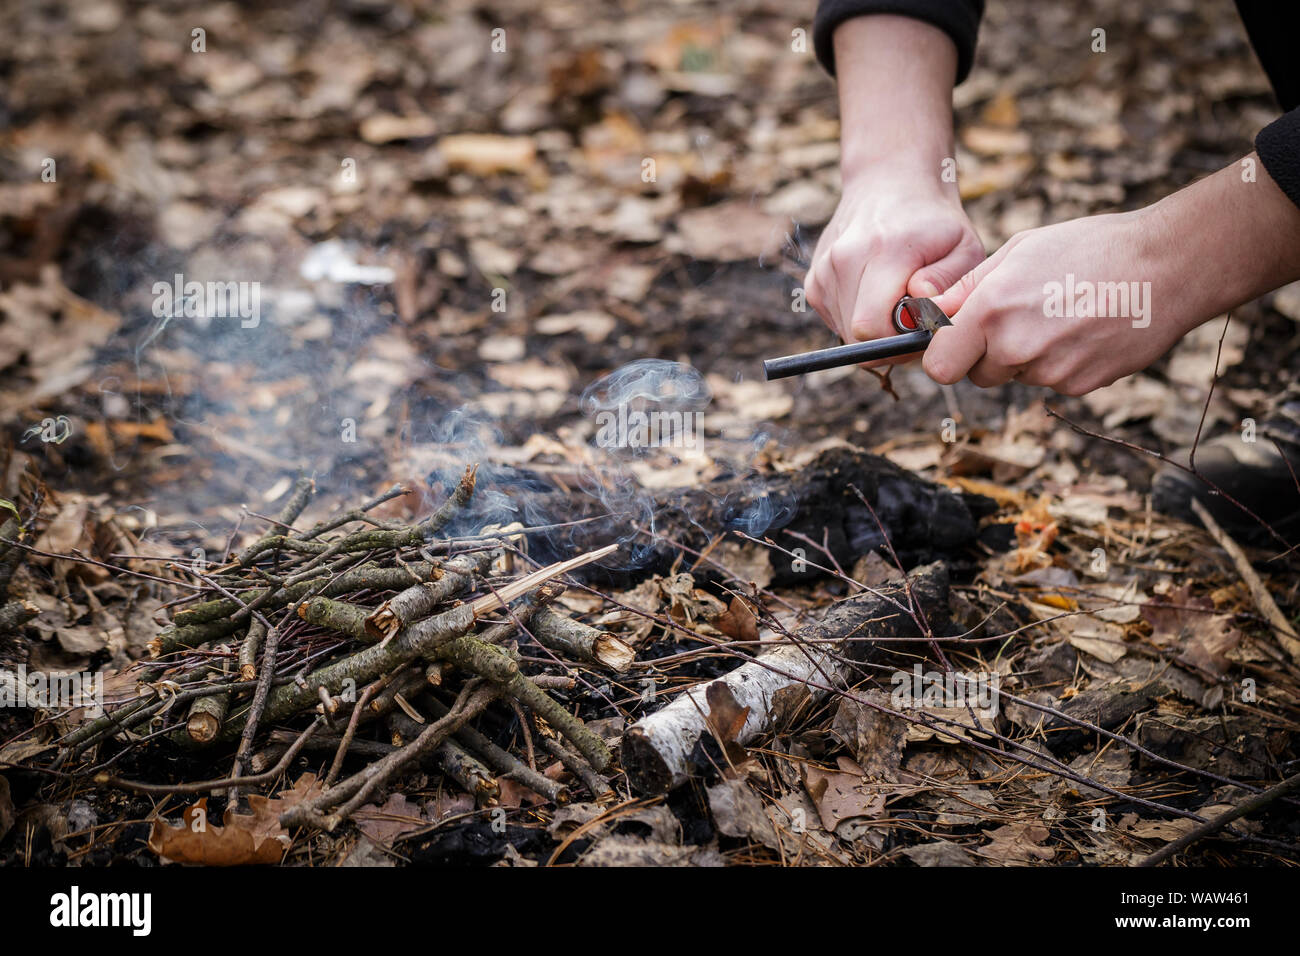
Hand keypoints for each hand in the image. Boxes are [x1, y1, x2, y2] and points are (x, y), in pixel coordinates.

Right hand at [805, 170, 985, 350]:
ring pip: (845, 333)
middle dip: (887, 340)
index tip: (920, 327)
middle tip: (913, 318)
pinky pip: (837, 322)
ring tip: (896, 300)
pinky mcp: (814, 282)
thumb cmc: (935, 223)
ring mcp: (823, 272)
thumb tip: (919, 302)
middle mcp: (842, 260)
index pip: (871, 328)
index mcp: (882, 252)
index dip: (899, 343)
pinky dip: (858, 318)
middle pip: (856, 337)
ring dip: (874, 329)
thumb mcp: (963, 247)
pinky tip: (876, 293)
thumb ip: (949, 281)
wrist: (890, 183)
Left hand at [922, 211, 1186, 393]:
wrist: (1168, 266)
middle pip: (977, 375)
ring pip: (1017, 377)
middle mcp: (1016, 347)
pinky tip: (1085, 329)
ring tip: (1061, 315)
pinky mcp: (1080, 386)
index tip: (955, 342)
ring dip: (1027, 356)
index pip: (939, 367)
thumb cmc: (1091, 247)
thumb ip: (968, 288)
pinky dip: (1061, 362)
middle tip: (1019, 318)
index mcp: (992, 310)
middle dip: (987, 355)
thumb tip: (930, 313)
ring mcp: (1050, 372)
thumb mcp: (1021, 251)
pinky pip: (1052, 381)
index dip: (944, 355)